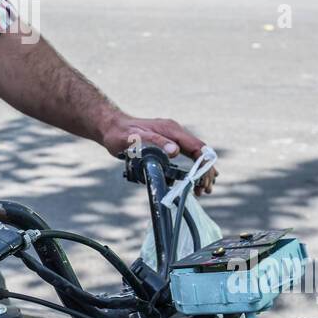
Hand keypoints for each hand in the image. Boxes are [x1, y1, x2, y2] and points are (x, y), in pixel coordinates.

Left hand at [98, 113, 219, 194]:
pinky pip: (187, 156)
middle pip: (199, 152)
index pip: (196, 147)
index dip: (204, 163)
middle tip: (205, 189)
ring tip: (203, 189)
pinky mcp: (167, 144)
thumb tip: (174, 151)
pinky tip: (195, 179)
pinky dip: (193, 168)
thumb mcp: (136, 138)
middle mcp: (175, 132)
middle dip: (205, 171)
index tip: (205, 179)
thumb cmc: (121, 133)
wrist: (112, 127)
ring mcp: (172, 138)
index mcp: (171, 129)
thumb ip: (155, 142)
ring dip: (201, 172)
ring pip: (195, 155)